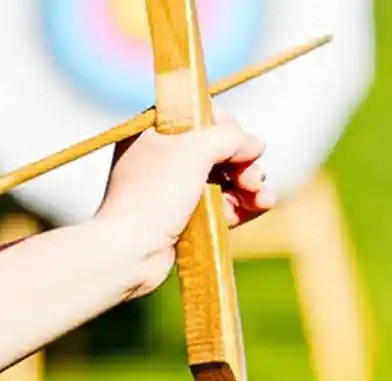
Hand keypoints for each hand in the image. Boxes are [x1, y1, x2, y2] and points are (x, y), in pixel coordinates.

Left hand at [96, 109, 276, 244]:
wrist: (128, 252)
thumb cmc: (153, 195)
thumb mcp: (192, 150)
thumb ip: (228, 137)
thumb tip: (255, 144)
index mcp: (155, 132)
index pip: (202, 117)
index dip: (228, 129)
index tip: (242, 145)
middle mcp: (163, 158)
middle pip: (218, 150)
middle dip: (243, 163)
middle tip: (253, 179)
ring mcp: (172, 191)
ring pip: (223, 180)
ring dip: (249, 186)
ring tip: (263, 199)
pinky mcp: (183, 220)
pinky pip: (221, 206)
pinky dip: (241, 206)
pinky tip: (259, 208)